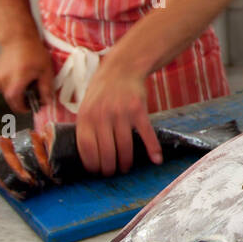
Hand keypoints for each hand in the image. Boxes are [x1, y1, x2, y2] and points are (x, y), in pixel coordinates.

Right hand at [0, 37, 55, 113]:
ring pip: (8, 94)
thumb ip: (46, 88)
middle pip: (12, 100)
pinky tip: (18, 77)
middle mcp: (3, 83)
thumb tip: (47, 102)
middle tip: (33, 93)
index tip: (32, 107)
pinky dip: (11, 86)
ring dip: (17, 92)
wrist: (18, 39)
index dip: (25, 108)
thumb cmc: (32, 52)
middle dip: (23, 100)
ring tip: (26, 81)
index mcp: (15, 83)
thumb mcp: (45, 71)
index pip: (17, 105)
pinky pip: (3, 88)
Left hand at [74, 59, 161, 175]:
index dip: (92, 164)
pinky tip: (156, 159)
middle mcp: (102, 116)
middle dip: (110, 167)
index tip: (96, 172)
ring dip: (126, 162)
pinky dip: (152, 148)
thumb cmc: (102, 91)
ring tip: (125, 167)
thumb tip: (88, 155)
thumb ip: (87, 127)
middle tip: (112, 173)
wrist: (122, 68)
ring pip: (125, 147)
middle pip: (106, 152)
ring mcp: (121, 113)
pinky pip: (146, 134)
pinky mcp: (138, 110)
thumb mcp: (86, 106)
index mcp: (86, 117)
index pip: (87, 149)